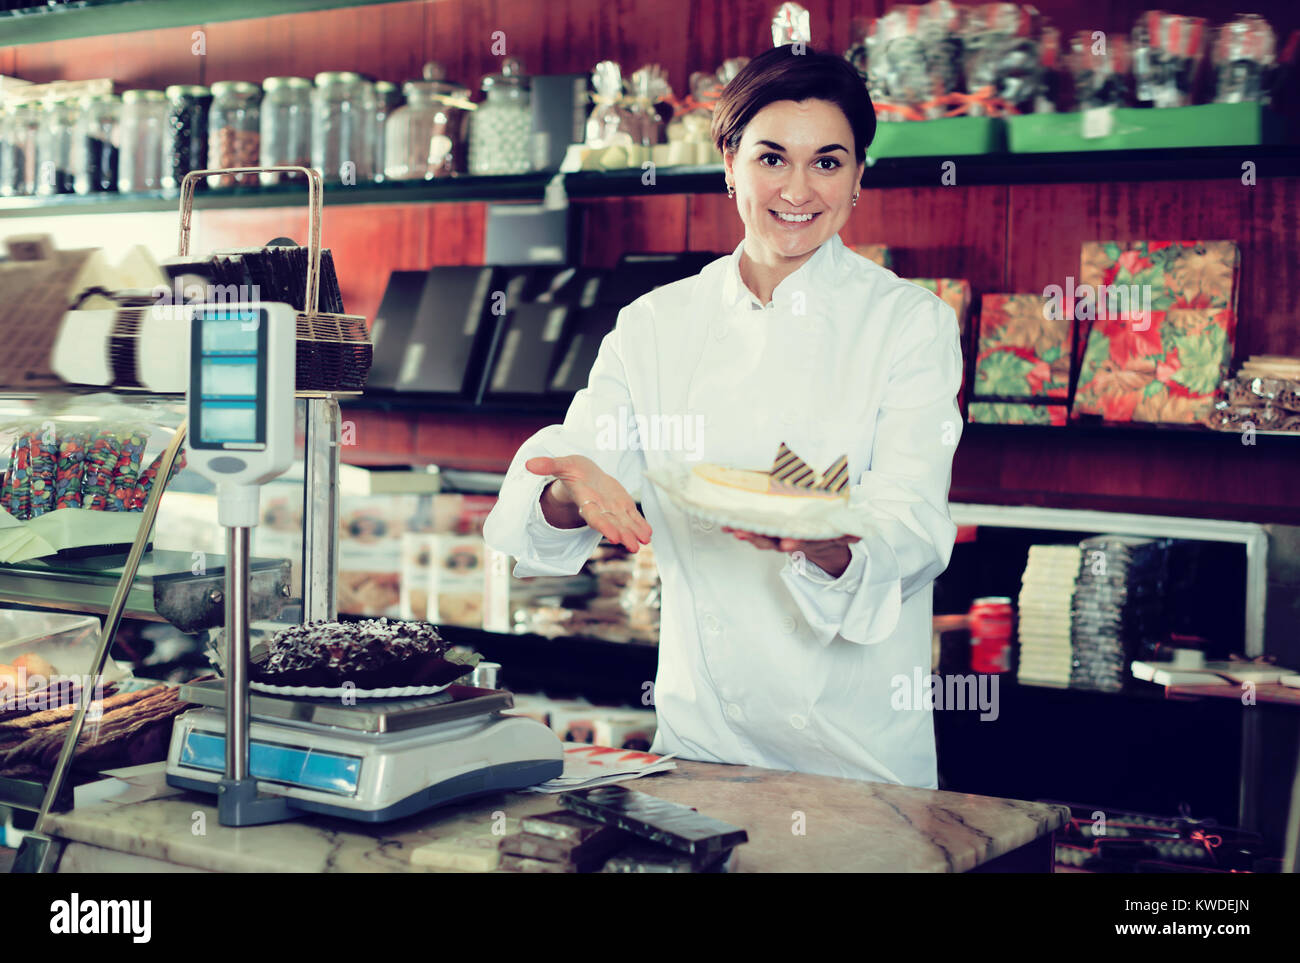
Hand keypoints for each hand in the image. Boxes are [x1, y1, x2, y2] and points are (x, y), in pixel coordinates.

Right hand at [526, 455, 651, 553]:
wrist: (584, 473)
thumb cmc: (572, 470)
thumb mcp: (561, 464)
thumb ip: (548, 465)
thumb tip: (529, 464)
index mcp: (586, 501)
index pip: (594, 516)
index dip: (604, 525)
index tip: (613, 536)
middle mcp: (600, 509)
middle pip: (612, 524)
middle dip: (623, 535)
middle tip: (632, 546)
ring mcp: (612, 508)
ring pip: (624, 523)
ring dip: (634, 533)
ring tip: (644, 542)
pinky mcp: (623, 505)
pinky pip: (633, 517)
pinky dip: (640, 525)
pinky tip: (648, 534)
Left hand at [721, 527, 859, 578]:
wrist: (819, 546)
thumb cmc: (825, 534)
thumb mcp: (840, 535)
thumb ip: (848, 534)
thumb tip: (860, 535)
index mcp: (805, 540)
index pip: (799, 542)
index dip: (793, 543)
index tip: (786, 544)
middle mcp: (788, 541)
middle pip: (770, 541)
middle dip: (756, 538)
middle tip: (742, 533)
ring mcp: (775, 538)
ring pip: (758, 537)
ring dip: (743, 533)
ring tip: (730, 528)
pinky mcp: (766, 534)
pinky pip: (751, 531)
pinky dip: (737, 528)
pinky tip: (724, 524)